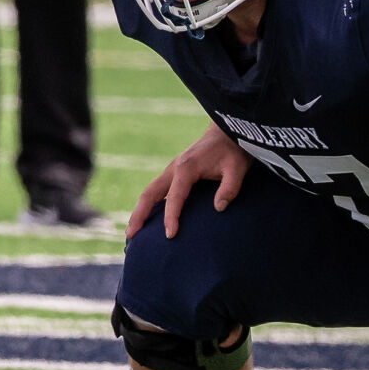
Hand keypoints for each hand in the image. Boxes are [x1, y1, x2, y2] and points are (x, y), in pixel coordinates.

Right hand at [128, 124, 250, 239]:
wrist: (227, 133)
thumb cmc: (233, 152)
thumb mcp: (237, 168)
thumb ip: (230, 188)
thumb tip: (219, 208)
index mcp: (186, 168)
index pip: (174, 197)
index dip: (171, 217)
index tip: (170, 235)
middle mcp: (174, 168)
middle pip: (149, 193)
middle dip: (139, 215)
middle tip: (130, 236)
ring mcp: (171, 170)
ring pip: (149, 192)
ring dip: (139, 211)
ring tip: (131, 233)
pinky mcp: (174, 173)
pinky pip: (156, 191)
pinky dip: (148, 205)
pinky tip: (147, 220)